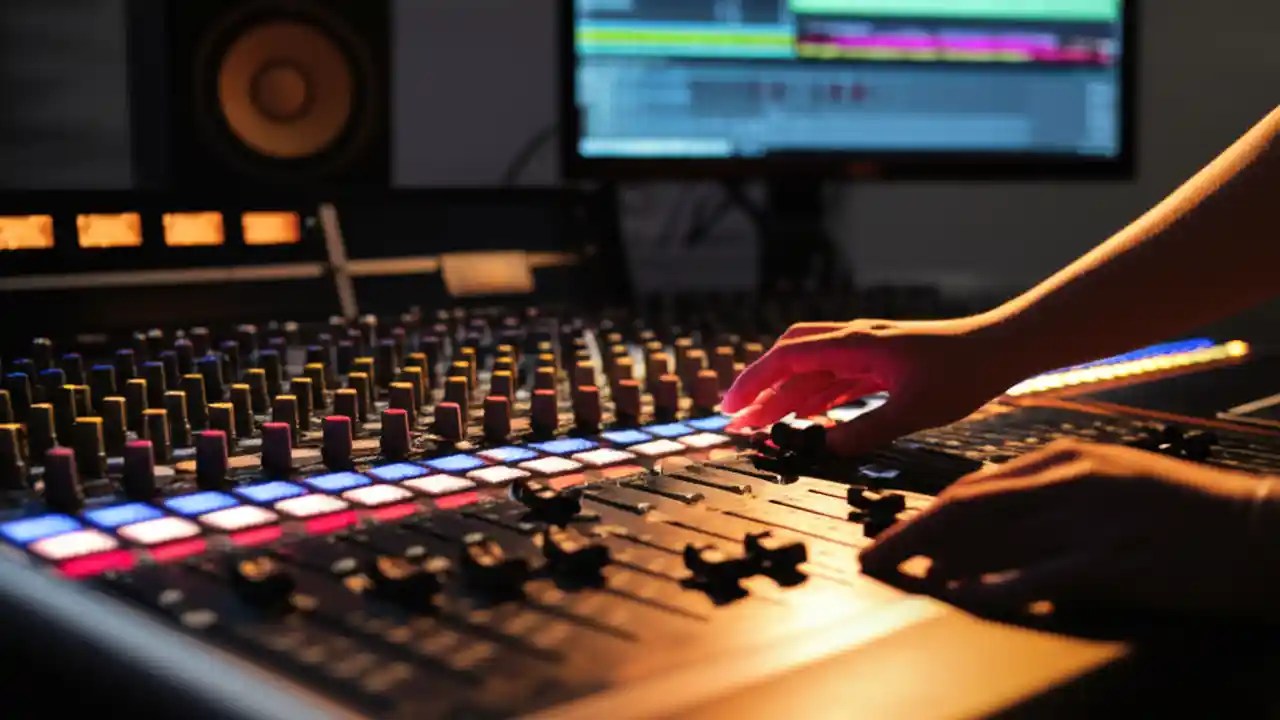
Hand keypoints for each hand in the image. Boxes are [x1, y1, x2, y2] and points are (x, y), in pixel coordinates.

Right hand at [723, 318, 1017, 455]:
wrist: (999, 348)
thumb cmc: (961, 373)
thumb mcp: (913, 410)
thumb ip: (866, 432)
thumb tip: (825, 449)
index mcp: (853, 345)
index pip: (787, 358)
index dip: (754, 382)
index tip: (731, 408)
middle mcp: (852, 343)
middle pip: (789, 359)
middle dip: (758, 387)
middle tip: (734, 419)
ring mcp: (865, 352)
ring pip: (811, 372)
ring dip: (784, 396)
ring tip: (760, 425)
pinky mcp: (879, 364)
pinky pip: (835, 379)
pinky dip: (814, 397)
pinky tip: (806, 417)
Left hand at [860, 440, 1271, 620]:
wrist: (1254, 525)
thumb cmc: (1180, 507)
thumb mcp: (1106, 479)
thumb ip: (1046, 493)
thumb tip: (986, 526)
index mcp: (1063, 458)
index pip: (974, 486)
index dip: (924, 513)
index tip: (892, 535)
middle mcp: (1067, 481)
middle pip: (968, 508)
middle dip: (911, 534)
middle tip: (874, 558)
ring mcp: (1088, 520)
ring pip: (993, 537)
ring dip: (937, 559)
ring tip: (901, 577)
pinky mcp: (1113, 561)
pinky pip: (1041, 575)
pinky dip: (997, 585)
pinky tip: (966, 595)